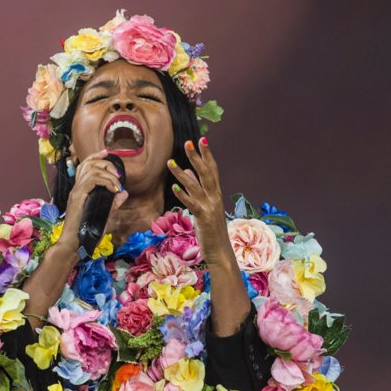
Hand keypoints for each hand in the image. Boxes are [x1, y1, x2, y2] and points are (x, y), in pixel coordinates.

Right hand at [57, 150, 128, 254]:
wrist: (74, 245)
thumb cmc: (86, 233)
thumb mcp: (104, 215)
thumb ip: (113, 204)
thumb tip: (124, 193)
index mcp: (80, 190)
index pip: (84, 165)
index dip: (95, 156)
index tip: (106, 153)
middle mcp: (76, 188)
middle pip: (89, 163)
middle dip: (106, 165)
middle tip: (117, 176)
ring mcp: (75, 192)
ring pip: (91, 170)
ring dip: (108, 175)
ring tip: (116, 185)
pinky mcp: (77, 198)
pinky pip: (92, 181)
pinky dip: (105, 182)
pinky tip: (113, 189)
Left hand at [166, 138, 231, 264]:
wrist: (221, 251)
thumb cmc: (211, 229)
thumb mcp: (205, 207)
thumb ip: (197, 189)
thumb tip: (189, 172)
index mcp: (216, 194)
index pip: (212, 169)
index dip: (206, 154)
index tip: (201, 139)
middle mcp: (215, 198)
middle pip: (206, 173)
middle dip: (197, 157)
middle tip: (188, 142)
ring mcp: (210, 207)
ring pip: (195, 186)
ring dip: (182, 173)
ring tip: (170, 162)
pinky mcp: (204, 218)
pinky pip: (192, 204)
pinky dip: (184, 195)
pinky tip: (174, 187)